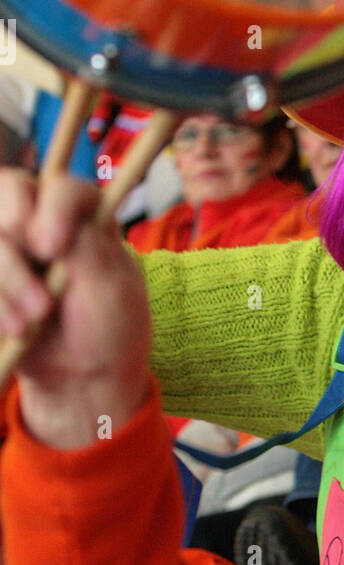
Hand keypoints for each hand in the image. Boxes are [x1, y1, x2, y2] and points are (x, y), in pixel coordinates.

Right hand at [0, 169, 150, 448]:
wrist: (81, 377)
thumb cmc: (110, 327)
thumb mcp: (111, 287)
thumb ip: (84, 247)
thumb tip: (43, 230)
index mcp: (87, 213)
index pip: (63, 187)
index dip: (53, 210)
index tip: (53, 248)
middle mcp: (44, 217)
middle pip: (9, 191)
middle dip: (15, 249)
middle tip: (39, 297)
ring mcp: (11, 243)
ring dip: (6, 284)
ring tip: (34, 323)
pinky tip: (15, 329)